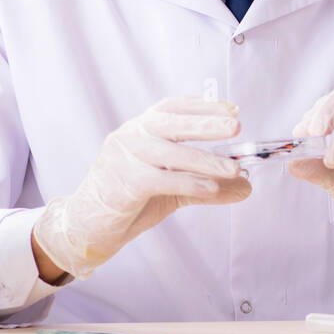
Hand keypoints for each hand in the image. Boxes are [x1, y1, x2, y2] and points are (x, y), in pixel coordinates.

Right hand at [33, 97, 250, 278]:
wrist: (87, 226)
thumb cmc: (128, 200)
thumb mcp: (172, 190)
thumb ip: (205, 186)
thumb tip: (246, 188)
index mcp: (140, 128)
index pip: (173, 107)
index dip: (203, 106)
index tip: (232, 109)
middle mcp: (130, 136)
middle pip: (171, 123)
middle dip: (206, 124)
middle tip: (236, 126)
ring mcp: (124, 158)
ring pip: (170, 152)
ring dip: (205, 159)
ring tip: (233, 169)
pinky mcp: (123, 183)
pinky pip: (161, 179)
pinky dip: (188, 182)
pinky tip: (210, 188)